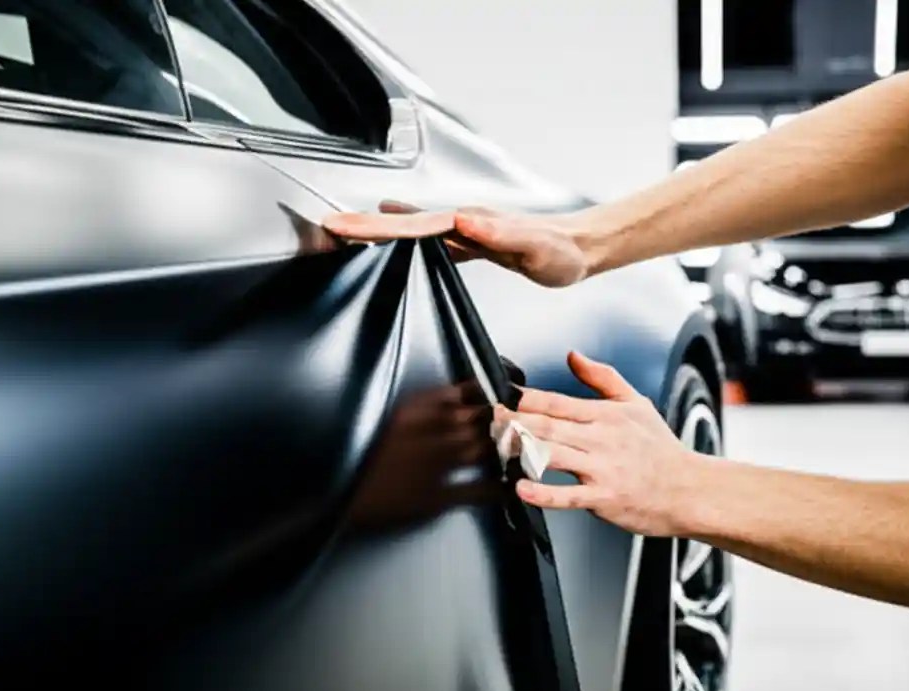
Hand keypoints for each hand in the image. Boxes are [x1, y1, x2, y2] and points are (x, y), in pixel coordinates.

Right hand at [322, 201, 596, 287]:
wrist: (581, 248)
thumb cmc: (561, 252)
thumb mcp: (533, 247)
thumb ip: (499, 234)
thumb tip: (461, 220)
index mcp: (469, 224)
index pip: (413, 225)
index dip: (377, 226)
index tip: (343, 224)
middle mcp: (462, 224)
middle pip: (403, 224)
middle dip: (365, 224)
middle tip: (327, 226)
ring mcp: (464, 232)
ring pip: (411, 230)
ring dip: (379, 230)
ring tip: (345, 231)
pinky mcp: (471, 244)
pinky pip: (428, 242)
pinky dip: (404, 242)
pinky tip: (392, 246)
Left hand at [496, 351, 715, 536]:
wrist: (689, 489)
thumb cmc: (661, 450)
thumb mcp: (636, 403)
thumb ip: (603, 378)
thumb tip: (574, 356)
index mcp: (606, 415)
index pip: (557, 401)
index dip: (524, 397)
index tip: (500, 395)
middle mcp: (601, 439)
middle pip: (548, 425)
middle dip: (514, 421)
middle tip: (489, 419)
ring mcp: (601, 469)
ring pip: (553, 454)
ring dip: (522, 450)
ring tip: (498, 445)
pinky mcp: (603, 497)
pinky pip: (568, 495)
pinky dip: (543, 493)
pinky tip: (522, 488)